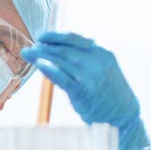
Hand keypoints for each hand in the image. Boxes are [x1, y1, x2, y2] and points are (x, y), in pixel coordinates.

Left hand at [21, 32, 150, 149]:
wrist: (122, 114)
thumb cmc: (108, 91)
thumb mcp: (101, 68)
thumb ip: (85, 58)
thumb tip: (60, 50)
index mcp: (101, 52)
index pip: (74, 37)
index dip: (55, 35)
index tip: (41, 35)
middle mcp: (96, 60)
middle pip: (64, 48)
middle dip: (44, 46)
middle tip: (30, 46)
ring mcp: (89, 74)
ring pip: (60, 60)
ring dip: (41, 55)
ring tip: (28, 53)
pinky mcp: (82, 90)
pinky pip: (61, 76)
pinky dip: (49, 69)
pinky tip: (38, 65)